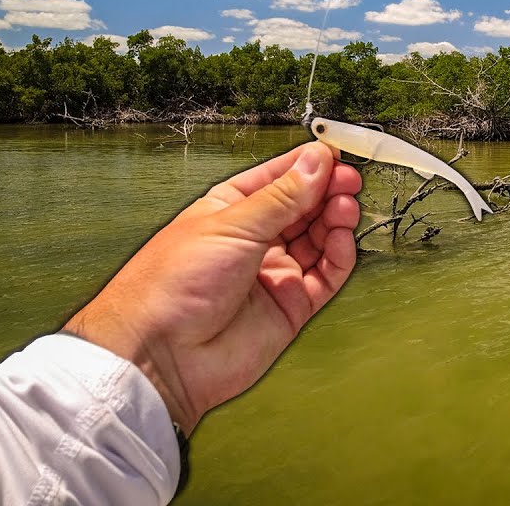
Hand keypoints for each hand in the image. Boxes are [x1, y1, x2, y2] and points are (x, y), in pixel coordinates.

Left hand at [63, 142, 362, 434]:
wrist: (160, 356)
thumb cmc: (172, 285)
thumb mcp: (231, 225)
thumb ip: (283, 196)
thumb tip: (316, 162)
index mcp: (232, 210)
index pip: (280, 177)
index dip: (309, 165)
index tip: (336, 154)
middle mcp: (255, 239)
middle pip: (305, 206)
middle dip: (328, 190)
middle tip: (349, 179)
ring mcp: (275, 272)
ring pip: (320, 238)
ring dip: (336, 219)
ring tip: (345, 205)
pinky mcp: (292, 305)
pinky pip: (327, 275)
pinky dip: (339, 255)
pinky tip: (341, 237)